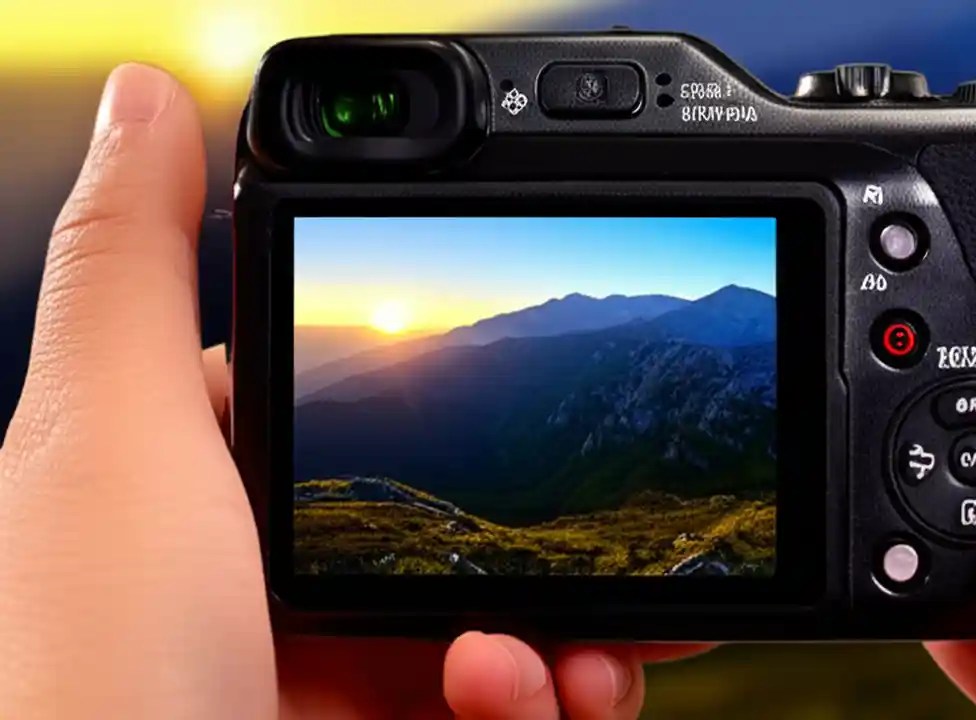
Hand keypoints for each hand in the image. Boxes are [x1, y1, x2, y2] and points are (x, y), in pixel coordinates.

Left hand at [0, 63, 702, 718]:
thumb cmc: (78, 676)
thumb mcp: (110, 445)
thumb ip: (136, 265)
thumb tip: (153, 92)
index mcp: (193, 500)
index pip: (350, 416)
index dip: (452, 407)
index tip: (534, 405)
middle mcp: (257, 596)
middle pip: (447, 533)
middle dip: (541, 544)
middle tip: (617, 557)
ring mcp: (321, 695)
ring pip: (496, 635)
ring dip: (565, 639)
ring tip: (570, 659)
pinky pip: (505, 716)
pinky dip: (546, 707)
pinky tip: (535, 700)